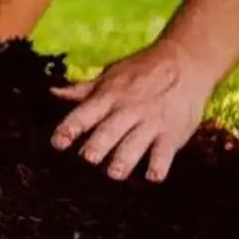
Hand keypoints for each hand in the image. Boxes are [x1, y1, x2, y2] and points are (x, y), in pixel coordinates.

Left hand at [49, 39, 218, 182]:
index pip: (85, 114)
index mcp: (109, 96)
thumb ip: (83, 89)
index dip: (70, 128)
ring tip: (114, 173)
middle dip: (98, 145)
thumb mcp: (110, 75)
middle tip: (88, 158)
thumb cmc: (141, 71)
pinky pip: (165, 152)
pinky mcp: (173, 132)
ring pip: (135, 144)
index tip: (57, 143)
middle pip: (110, 131)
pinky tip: (153, 176)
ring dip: (125, 159)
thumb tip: (53, 92)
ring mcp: (151, 122)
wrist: (185, 62)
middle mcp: (128, 109)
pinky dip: (159, 165)